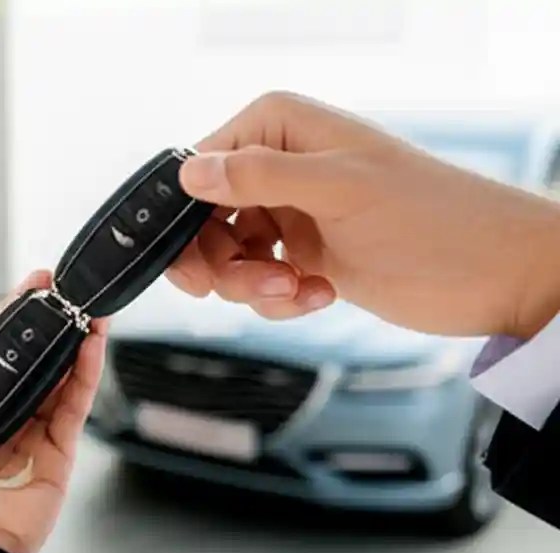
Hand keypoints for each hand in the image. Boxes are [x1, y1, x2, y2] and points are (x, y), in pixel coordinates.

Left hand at [0, 270, 108, 552]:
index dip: (14, 320)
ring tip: (90, 309)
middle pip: (35, 363)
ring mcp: (36, 437)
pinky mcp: (61, 456)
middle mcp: (5, 419)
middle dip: (52, 325)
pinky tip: (91, 346)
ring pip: (62, 380)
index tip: (32, 286)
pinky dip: (86, 376)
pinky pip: (75, 408)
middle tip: (67, 289)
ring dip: (77, 343)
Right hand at [167, 91, 559, 339]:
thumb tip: (190, 173)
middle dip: (219, 261)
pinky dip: (277, 298)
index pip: (197, 167)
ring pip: (223, 257)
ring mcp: (287, 211)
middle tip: (242, 285)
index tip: (195, 260)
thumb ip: (260, 175)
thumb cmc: (433, 218)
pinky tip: (319, 293)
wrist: (493, 273)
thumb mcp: (340, 189)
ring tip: (298, 289)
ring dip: (251, 285)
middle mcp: (277, 164)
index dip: (185, 216)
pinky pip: (254, 282)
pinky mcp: (300, 253)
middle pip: (199, 219)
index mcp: (280, 127)